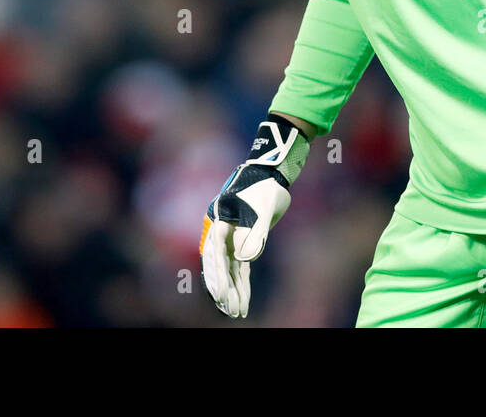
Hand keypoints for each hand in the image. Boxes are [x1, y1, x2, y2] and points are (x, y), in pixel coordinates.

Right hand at [200, 114, 309, 318]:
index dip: (217, 275)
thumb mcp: (262, 208)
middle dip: (223, 289)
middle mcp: (220, 231)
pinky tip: (243, 300)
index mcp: (218, 220)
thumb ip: (254, 233)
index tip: (220, 294)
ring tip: (236, 313)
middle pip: (218, 265)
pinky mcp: (242, 242)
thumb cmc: (265, 187)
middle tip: (229, 310)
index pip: (214, 253)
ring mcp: (230, 237)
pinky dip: (242, 283)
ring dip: (233, 291)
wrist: (271, 173)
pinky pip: (239, 267)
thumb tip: (244, 260)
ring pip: (229, 269)